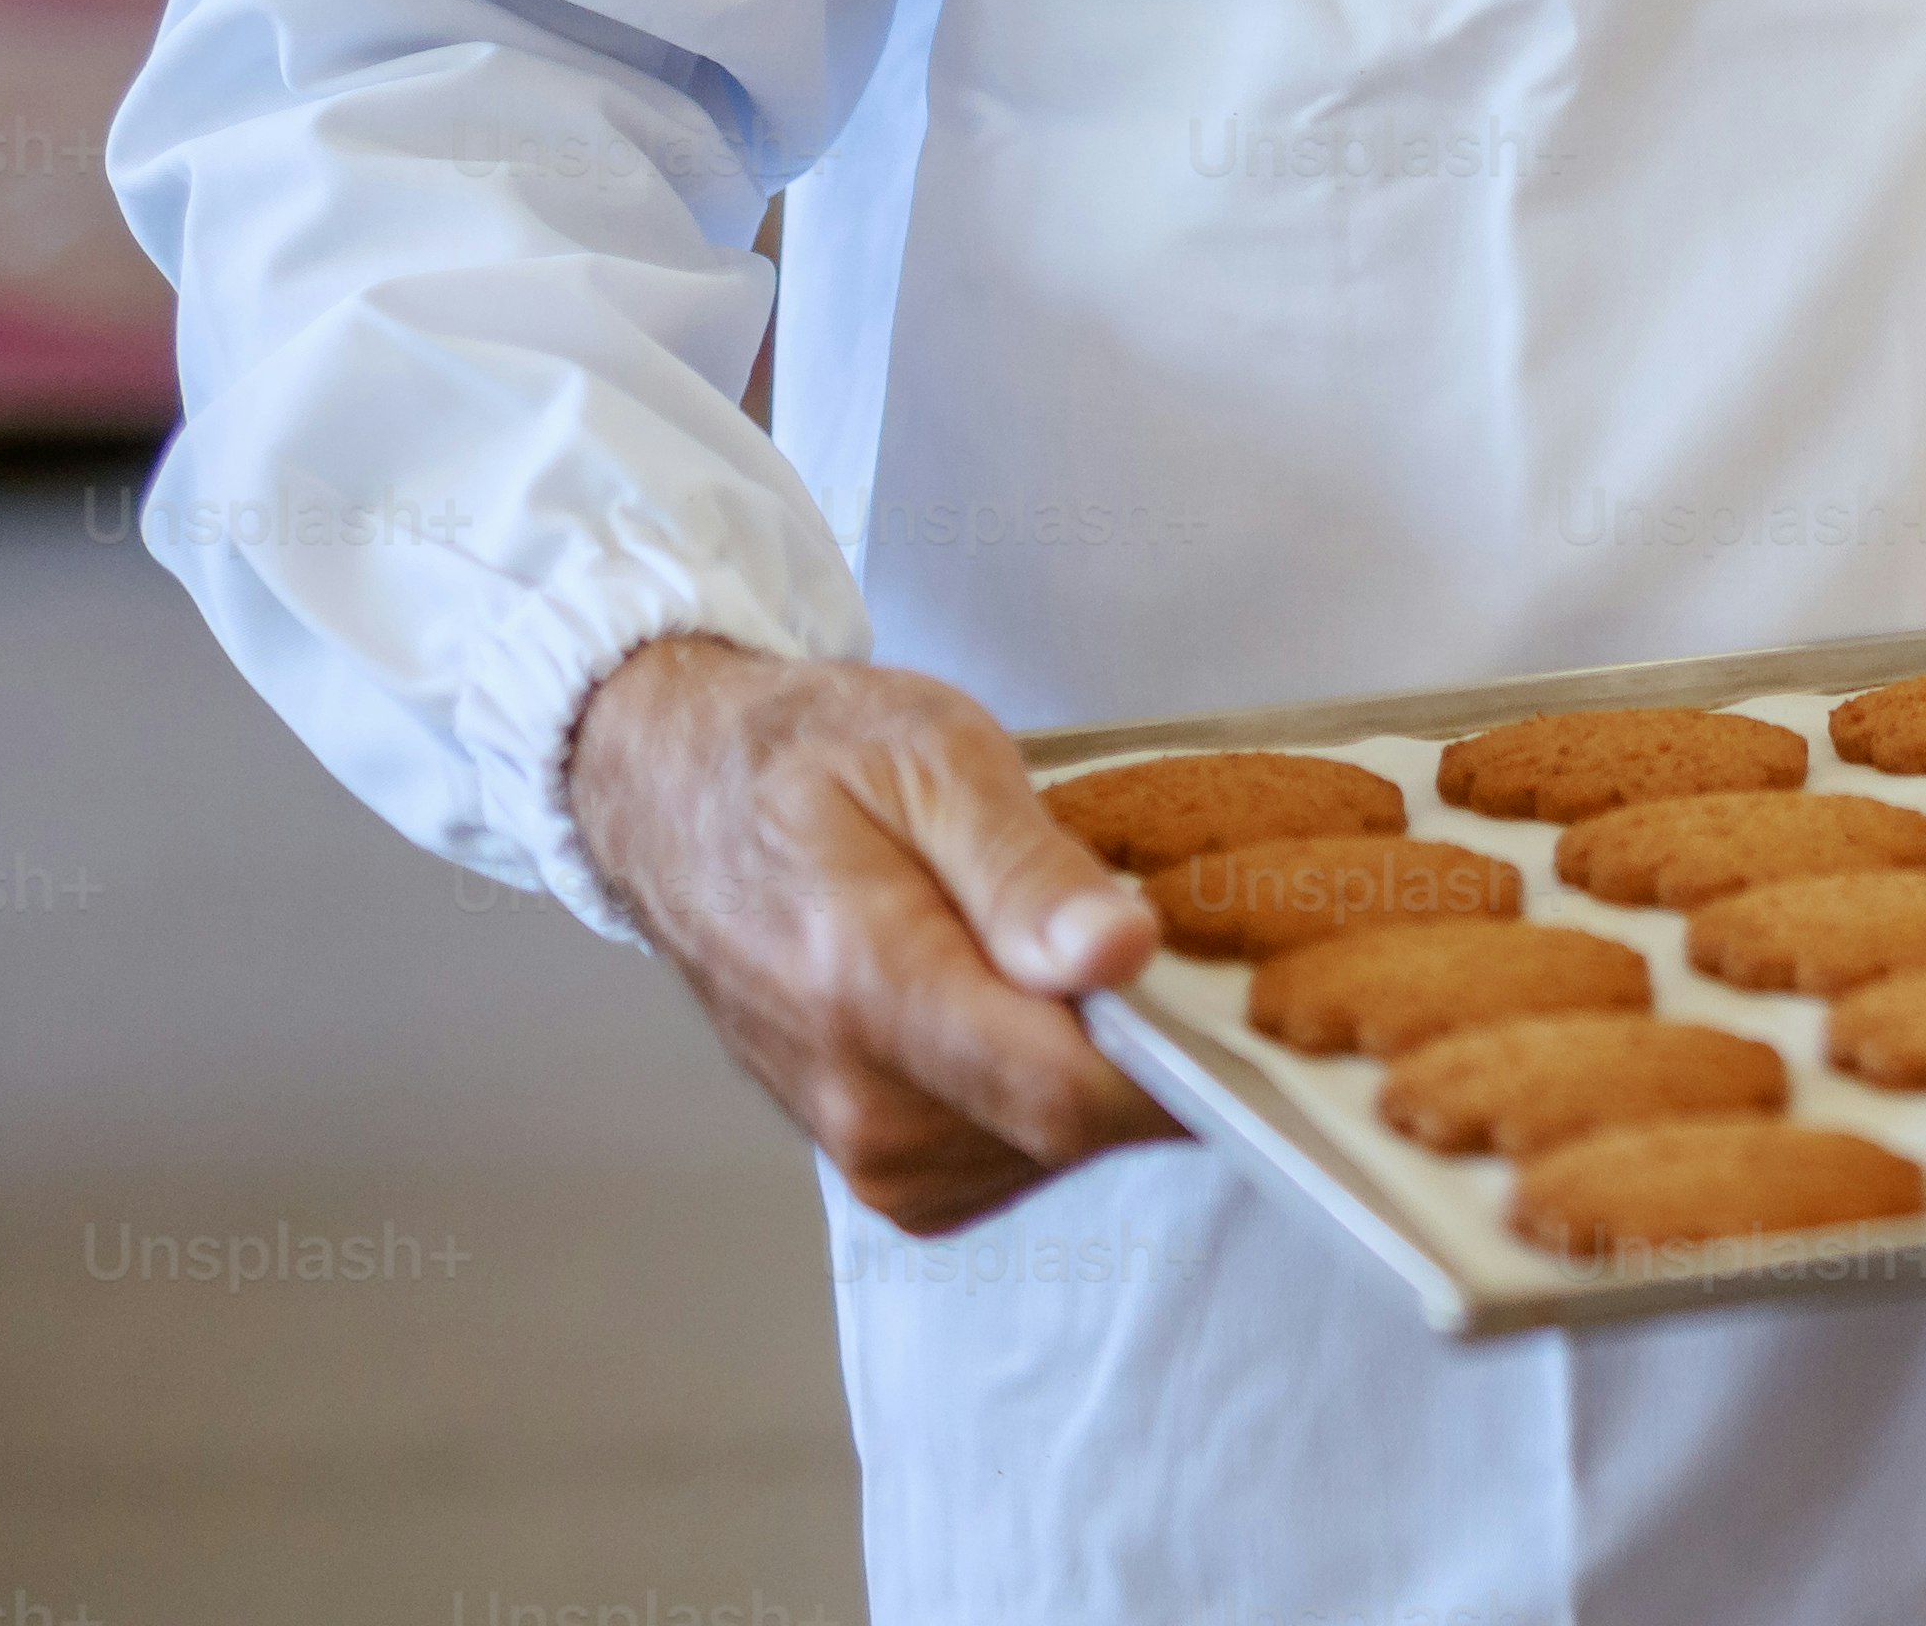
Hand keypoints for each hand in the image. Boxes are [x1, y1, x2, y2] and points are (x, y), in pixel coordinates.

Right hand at [565, 634, 1180, 1230]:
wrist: (682, 802)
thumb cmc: (808, 759)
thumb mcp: (930, 754)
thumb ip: (1026, 867)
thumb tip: (1119, 951)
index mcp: (869, 993)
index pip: (1066, 1091)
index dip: (1179, 1060)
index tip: (1243, 996)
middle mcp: (862, 1106)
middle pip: (1076, 1125)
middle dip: (1150, 1046)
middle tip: (1170, 933)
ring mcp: (867, 1153)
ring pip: (1058, 1148)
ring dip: (1100, 1066)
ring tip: (1074, 954)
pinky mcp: (885, 1170)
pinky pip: (1020, 1156)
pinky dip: (1053, 1090)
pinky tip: (1032, 1003)